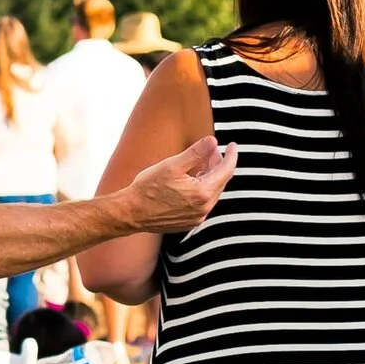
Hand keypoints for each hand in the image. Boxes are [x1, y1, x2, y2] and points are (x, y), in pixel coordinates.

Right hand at [123, 137, 238, 232]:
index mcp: (202, 193)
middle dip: (218, 164)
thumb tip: (213, 141)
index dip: (231, 155)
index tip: (233, 145)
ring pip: (212, 193)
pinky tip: (192, 182)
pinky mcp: (190, 222)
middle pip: (220, 181)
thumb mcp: (172, 165)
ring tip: (200, 165)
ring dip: (210, 177)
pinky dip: (203, 190)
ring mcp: (198, 217)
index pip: (226, 170)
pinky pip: (204, 203)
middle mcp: (204, 208)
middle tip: (210, 151)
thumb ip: (195, 153)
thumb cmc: (148, 187)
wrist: (131, 212)